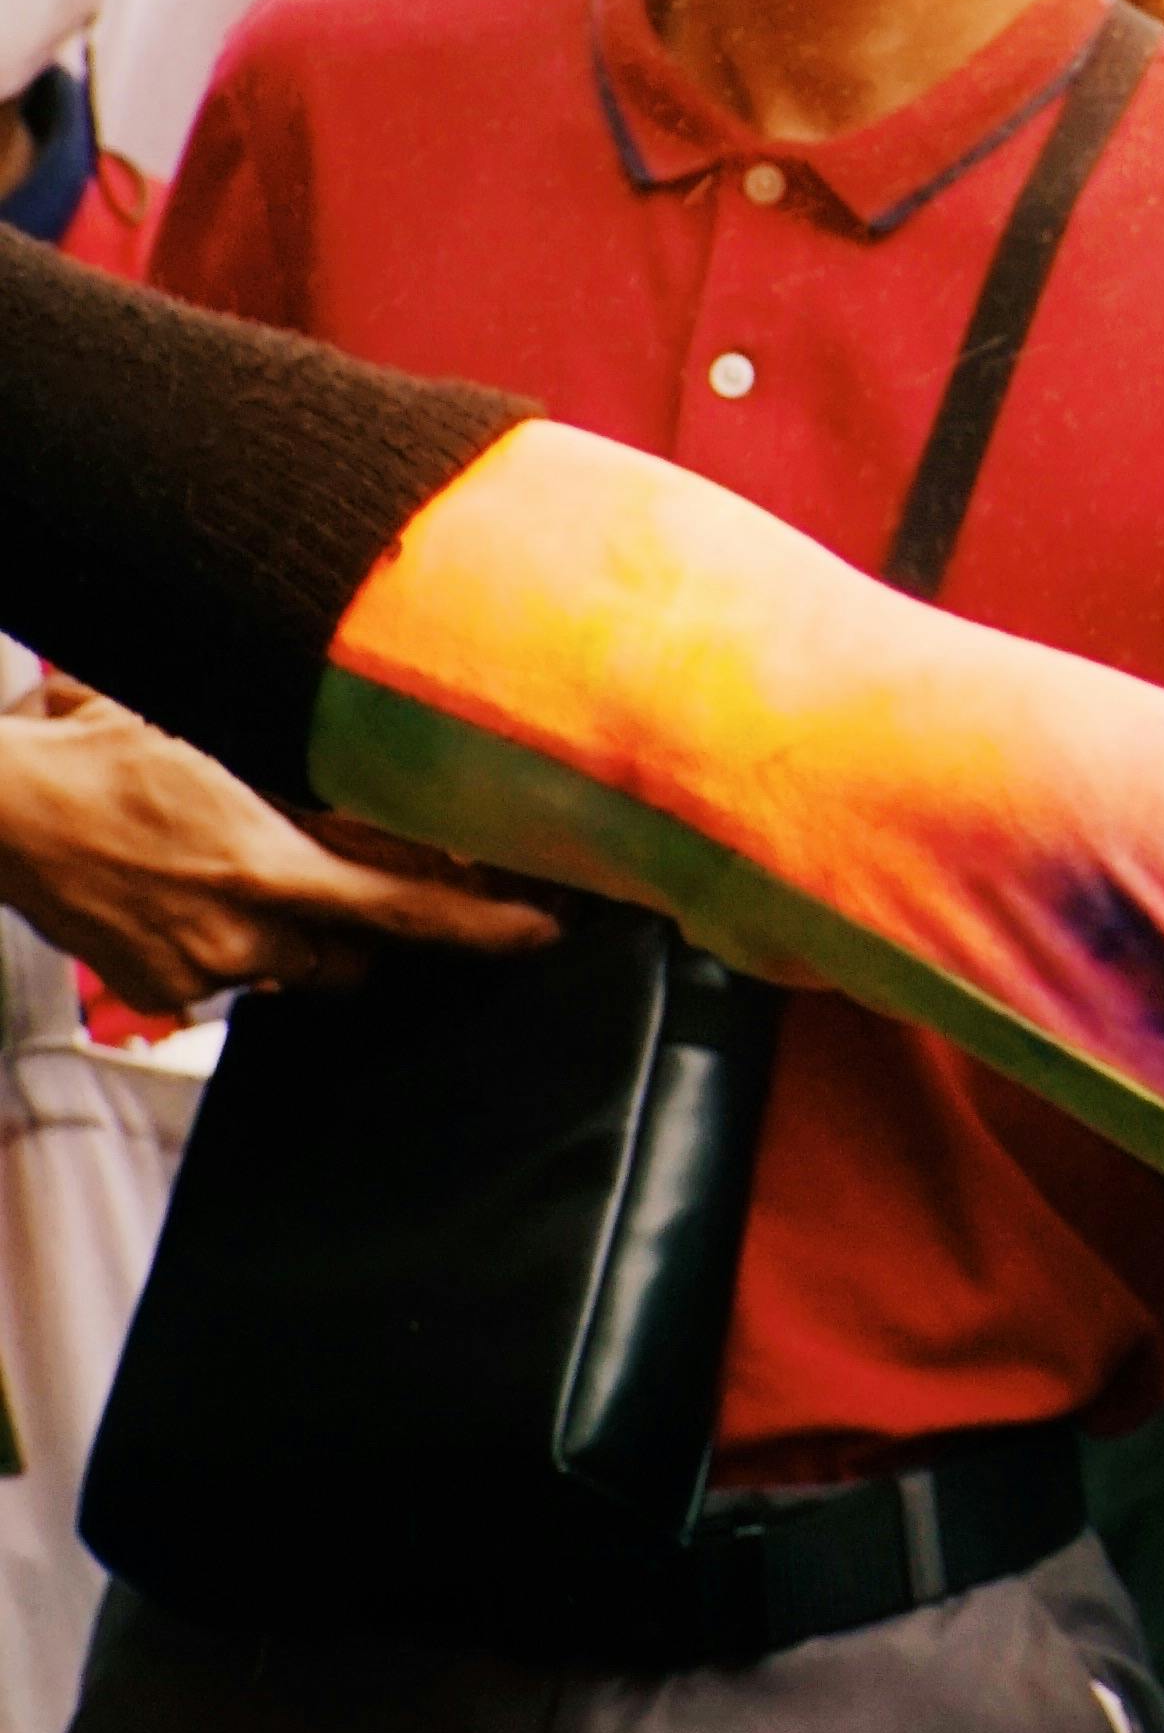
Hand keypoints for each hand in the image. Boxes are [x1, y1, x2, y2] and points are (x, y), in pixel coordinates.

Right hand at [0, 691, 555, 1020]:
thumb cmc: (102, 753)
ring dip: (284, 931)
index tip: (542, 930)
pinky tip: (178, 890)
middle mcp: (240, 929)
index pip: (402, 908)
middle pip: (352, 956)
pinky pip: (224, 977)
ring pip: (288, 966)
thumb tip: (379, 786)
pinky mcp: (160, 992)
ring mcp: (198, 968)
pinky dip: (222, 942)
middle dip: (360, 929)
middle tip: (340, 881)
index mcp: (265, 863)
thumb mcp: (218, 740)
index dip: (481, 926)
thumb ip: (301, 781)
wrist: (2, 810)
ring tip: (224, 868)